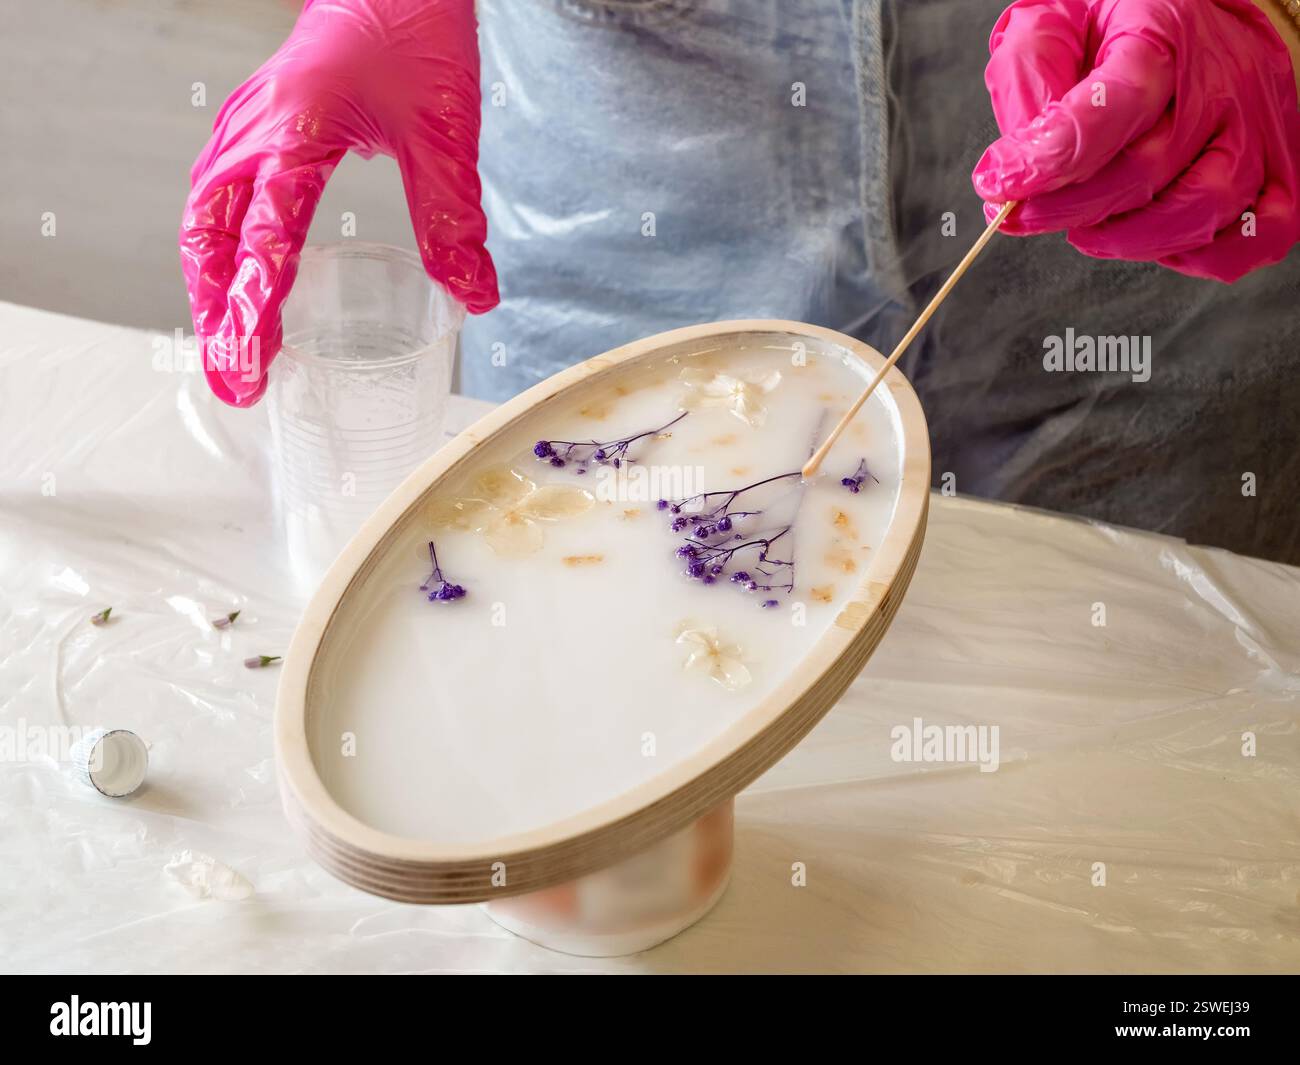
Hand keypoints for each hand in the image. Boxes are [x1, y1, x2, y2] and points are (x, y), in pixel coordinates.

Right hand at [179, 0, 497, 406]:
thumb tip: (474, 296)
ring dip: (211, 283)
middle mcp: (258, 130)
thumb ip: (453, 214)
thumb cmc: (415, 29)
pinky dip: (221, 245)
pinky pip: (220, 192)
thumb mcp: (445, 129)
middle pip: (210, 234)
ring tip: (230, 343)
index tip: (252, 365)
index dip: (254, 309)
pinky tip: (241, 275)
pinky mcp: (258, 121)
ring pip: (205, 214)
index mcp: (297, 132)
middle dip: (216, 311)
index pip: (264, 238)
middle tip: (234, 377)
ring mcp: (249, 123)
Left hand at [972, 0, 1299, 281]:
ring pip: (1202, 209)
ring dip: (1128, 238)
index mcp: (1165, 32)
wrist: (1199, 7)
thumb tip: (1013, 167)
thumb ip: (1029, 83)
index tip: (999, 187)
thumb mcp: (1056, 22)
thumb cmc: (1118, 22)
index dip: (1050, 159)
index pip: (1114, 107)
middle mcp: (1223, 80)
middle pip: (1149, 171)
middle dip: (1070, 208)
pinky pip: (1260, 234)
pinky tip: (1153, 239)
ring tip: (1084, 227)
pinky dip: (1201, 254)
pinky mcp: (1279, 166)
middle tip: (1024, 213)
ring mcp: (1259, 127)